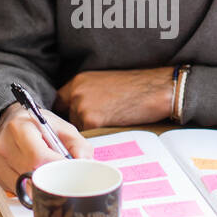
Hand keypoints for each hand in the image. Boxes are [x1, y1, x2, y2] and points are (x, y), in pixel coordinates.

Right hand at [0, 102, 92, 193]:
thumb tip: (85, 164)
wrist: (11, 121)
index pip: (39, 157)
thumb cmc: (37, 125)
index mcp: (20, 128)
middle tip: (62, 174)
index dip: (57, 168)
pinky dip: (30, 187)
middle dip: (51, 178)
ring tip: (47, 172)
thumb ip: (78, 144)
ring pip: (24, 186)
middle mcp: (4, 145)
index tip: (69, 171)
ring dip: (40, 184)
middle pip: (31, 174)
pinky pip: (17, 190)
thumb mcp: (62, 127)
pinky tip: (34, 175)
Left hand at [55, 68, 174, 128]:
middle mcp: (76, 92)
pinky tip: (114, 126)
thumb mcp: (105, 83)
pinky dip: (99, 135)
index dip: (66, 114)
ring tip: (111, 121)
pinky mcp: (92, 120)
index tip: (72, 121)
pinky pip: (89, 136)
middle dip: (80, 123)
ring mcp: (82, 106)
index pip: (60, 102)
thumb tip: (80, 112)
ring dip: (91, 131)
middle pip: (68, 118)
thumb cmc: (137, 86)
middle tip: (100, 122)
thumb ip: (88, 94)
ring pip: (78, 128)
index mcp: (78, 80)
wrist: (156, 88)